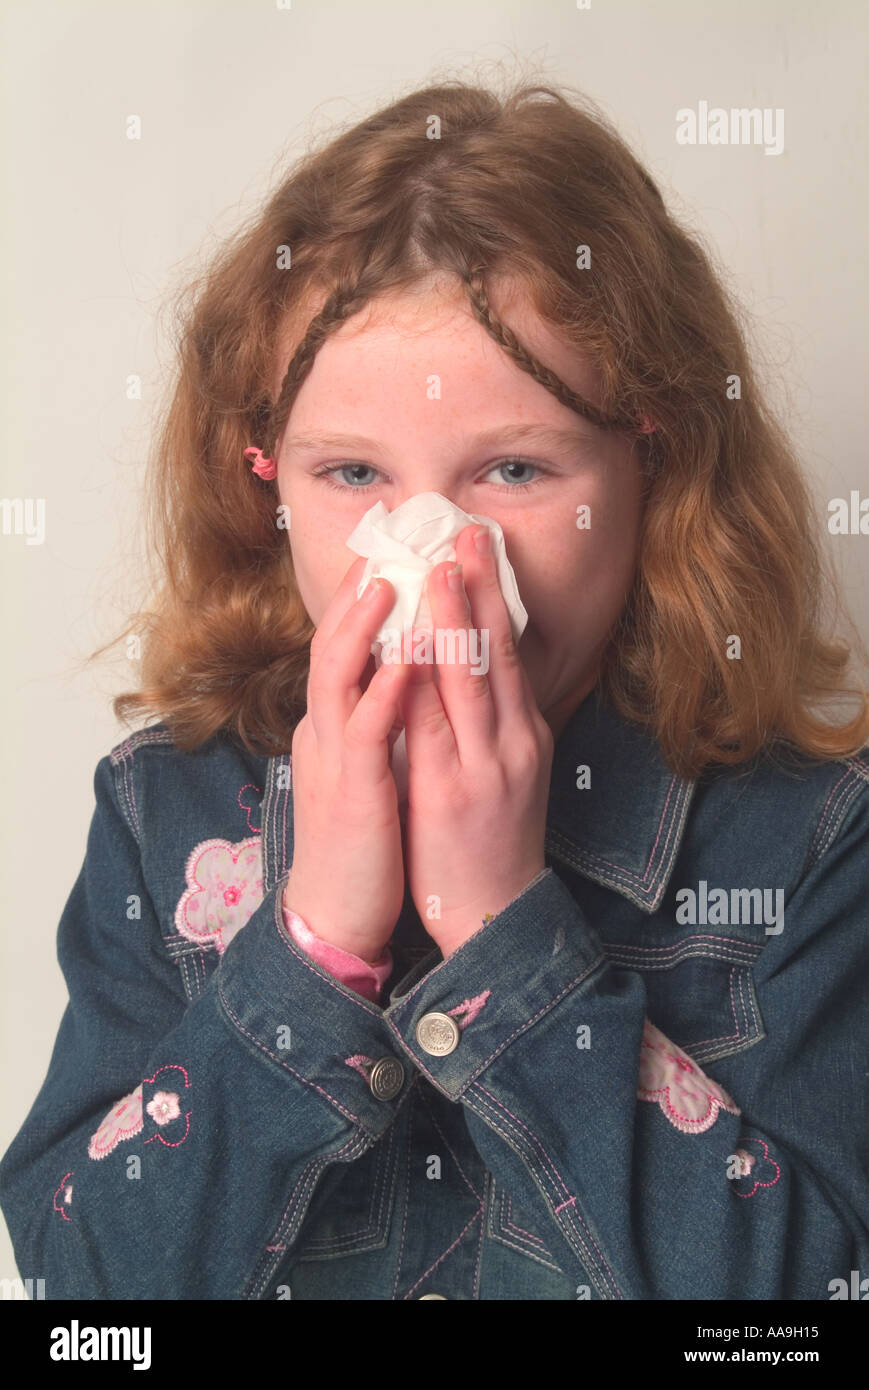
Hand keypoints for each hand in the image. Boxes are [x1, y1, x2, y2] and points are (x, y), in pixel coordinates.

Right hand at [283, 558, 414, 963]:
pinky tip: (404, 660)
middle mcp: (327, 731)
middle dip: (361, 593)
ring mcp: (334, 760)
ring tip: (391, 581)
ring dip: (366, 627)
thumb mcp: (370, 767)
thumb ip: (380, 720)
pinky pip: (365, 733)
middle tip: (388, 543)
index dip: (364, 599)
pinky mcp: (351, 792)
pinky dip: (383, 692)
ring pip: (341, 678)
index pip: (346, 647)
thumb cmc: (364, 840)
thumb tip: (406, 678)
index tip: (390, 553)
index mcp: (336, 724)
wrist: (338, 911)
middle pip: (336, 646)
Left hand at [398, 524, 554, 957]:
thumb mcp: (505, 774)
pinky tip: (411, 644)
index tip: (477, 549)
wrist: (495, 914)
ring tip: (441, 572)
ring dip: (455, 620)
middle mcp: (513, 741)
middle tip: (467, 534)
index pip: (510, 652)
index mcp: (523, 734)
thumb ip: (490, 724)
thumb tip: (469, 669)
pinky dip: (423, 680)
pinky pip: (435, 725)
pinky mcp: (453, 792)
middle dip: (480, 589)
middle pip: (499, 652)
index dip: (492, 597)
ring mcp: (486, 765)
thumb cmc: (490, 840)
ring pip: (472, 680)